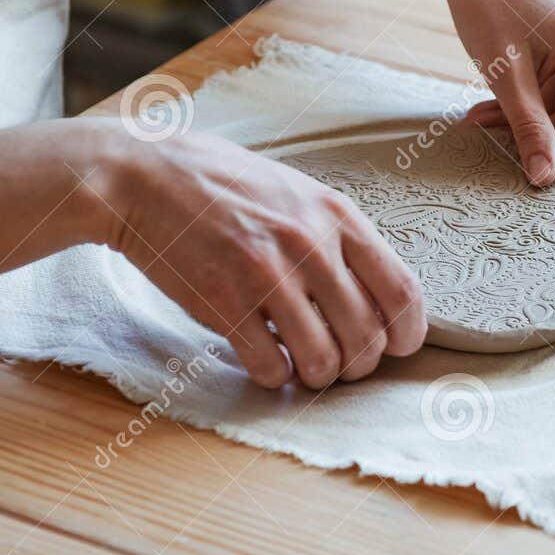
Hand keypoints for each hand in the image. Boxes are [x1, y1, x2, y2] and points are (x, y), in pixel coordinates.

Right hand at [101, 129, 425, 388]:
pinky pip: (270, 367)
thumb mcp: (301, 194)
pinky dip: (273, 376)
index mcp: (338, 216)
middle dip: (358, 365)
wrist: (147, 177)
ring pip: (323, 361)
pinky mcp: (223, 302)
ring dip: (317, 377)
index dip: (407, 335)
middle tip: (338, 361)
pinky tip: (264, 360)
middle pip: (368, 338)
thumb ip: (341, 240)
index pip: (403, 292)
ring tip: (302, 365)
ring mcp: (266, 274)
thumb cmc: (229, 187)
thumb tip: (382, 300)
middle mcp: (310, 245)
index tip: (396, 347)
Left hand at [441, 0, 554, 185]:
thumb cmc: (486, 0)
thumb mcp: (506, 75)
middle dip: (536, 128)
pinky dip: (529, 93)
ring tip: (477, 117)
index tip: (523, 153)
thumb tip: (545, 178)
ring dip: (526, 113)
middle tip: (485, 132)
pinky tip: (490, 98)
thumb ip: (530, 129)